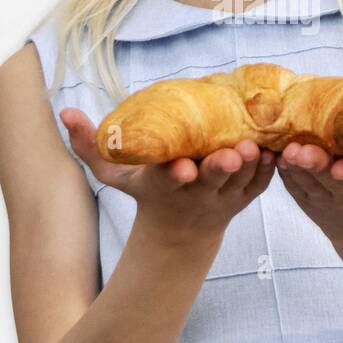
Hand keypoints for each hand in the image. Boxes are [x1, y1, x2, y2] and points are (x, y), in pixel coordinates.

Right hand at [58, 108, 276, 237]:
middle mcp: (196, 194)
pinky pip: (261, 185)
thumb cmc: (145, 190)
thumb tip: (65, 113)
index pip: (169, 180)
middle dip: (221, 170)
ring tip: (257, 147)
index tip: (181, 168)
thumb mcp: (114, 175)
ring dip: (251, 168)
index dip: (176, 174)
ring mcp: (224, 198)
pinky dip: (270, 170)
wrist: (179, 230)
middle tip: (232, 153)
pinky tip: (277, 148)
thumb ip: (88, 146)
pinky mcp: (244, 198)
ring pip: (242, 183)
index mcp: (165, 186)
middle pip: (212, 182)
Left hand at [276, 114, 342, 245]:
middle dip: (313, 166)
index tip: (339, 167)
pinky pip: (292, 186)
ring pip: (306, 183)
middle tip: (298, 150)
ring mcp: (326, 203)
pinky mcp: (307, 202)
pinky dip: (281, 170)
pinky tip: (272, 149)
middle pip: (330, 181)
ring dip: (292, 167)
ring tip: (281, 147)